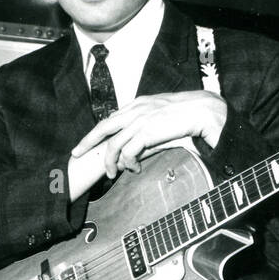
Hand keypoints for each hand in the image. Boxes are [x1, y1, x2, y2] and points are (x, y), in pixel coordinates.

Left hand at [70, 91, 227, 178]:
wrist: (202, 111)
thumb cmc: (185, 118)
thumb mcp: (160, 124)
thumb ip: (145, 136)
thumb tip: (135, 154)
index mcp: (137, 106)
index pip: (110, 119)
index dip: (95, 133)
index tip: (85, 144)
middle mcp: (135, 110)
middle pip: (103, 127)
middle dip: (87, 142)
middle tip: (76, 154)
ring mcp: (139, 120)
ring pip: (114, 145)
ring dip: (112, 163)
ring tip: (114, 173)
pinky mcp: (146, 131)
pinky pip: (128, 152)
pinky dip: (129, 164)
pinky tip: (135, 169)